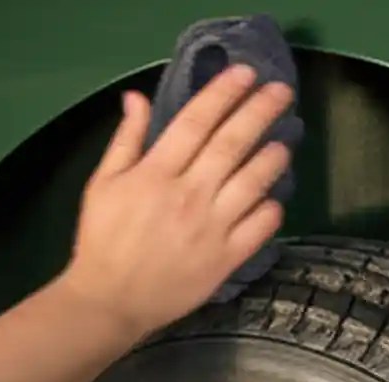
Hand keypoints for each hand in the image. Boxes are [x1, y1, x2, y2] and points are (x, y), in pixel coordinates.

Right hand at [57, 64, 292, 339]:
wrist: (111, 300)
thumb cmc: (103, 239)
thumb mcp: (102, 183)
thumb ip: (126, 139)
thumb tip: (137, 96)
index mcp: (156, 173)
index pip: (196, 122)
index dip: (223, 94)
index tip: (245, 74)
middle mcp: (189, 194)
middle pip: (232, 144)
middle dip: (260, 112)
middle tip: (282, 92)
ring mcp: (212, 228)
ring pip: (253, 182)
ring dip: (273, 157)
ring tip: (286, 140)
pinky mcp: (226, 258)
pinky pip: (260, 227)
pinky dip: (272, 207)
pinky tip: (275, 196)